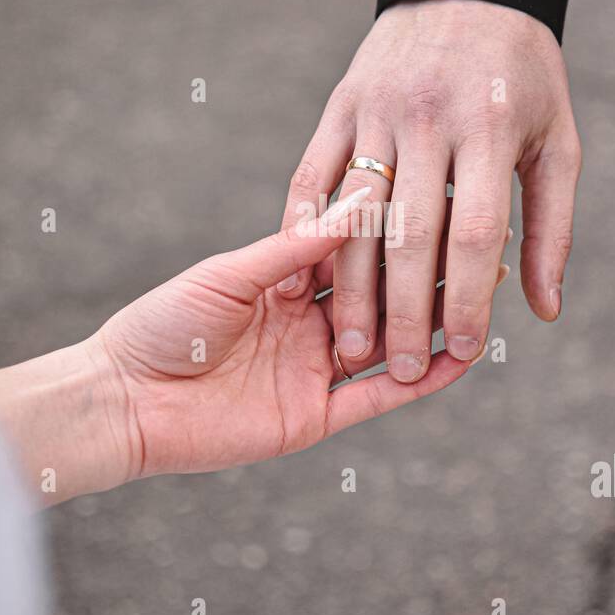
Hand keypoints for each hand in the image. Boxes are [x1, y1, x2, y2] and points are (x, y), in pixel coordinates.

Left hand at [0, 188, 472, 504]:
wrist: (125, 399)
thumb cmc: (163, 323)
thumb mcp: (231, 275)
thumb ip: (297, 248)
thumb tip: (359, 200)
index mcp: (286, 280)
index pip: (357, 250)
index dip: (401, 230)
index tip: (447, 199)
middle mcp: (309, 322)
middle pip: (383, 294)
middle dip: (431, 273)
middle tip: (488, 247)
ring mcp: (315, 369)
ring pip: (390, 343)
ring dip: (436, 323)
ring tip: (488, 297)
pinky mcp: (314, 416)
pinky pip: (378, 396)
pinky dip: (420, 380)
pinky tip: (460, 360)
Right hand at [278, 0, 581, 381]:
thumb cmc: (524, 75)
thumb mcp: (557, 143)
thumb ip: (552, 227)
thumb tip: (546, 310)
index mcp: (488, 129)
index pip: (474, 234)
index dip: (470, 301)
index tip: (467, 355)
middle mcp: (427, 119)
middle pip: (409, 235)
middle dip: (405, 312)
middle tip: (398, 371)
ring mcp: (375, 110)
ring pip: (354, 215)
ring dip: (349, 287)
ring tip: (349, 345)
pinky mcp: (339, 104)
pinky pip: (312, 176)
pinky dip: (302, 230)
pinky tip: (302, 281)